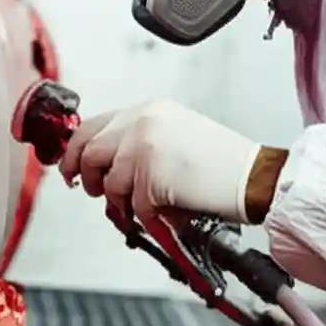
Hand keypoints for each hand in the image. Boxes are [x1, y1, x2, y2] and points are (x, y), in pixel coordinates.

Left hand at [58, 100, 261, 223]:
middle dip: (85, 175)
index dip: (75, 150)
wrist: (255, 176)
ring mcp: (144, 144)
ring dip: (120, 200)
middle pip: (88, 150)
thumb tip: (101, 165)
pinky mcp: (151, 171)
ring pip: (108, 180)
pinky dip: (145, 214)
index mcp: (147, 110)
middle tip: (93, 190)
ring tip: (143, 204)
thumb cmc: (221, 164)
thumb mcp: (173, 137)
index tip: (70, 167)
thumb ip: (136, 143)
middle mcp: (142, 121)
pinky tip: (165, 210)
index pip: (92, 126)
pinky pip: (131, 203)